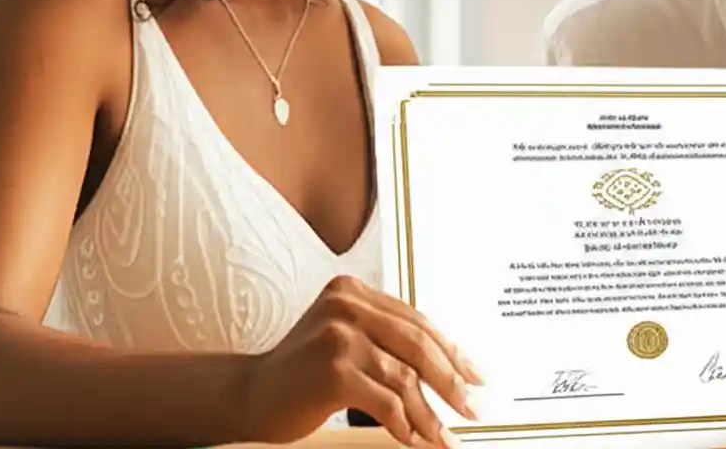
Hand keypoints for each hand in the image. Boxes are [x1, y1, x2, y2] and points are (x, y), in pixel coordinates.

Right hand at [240, 275, 483, 447]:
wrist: (248, 397)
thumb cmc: (302, 375)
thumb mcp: (346, 341)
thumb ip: (387, 341)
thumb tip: (452, 366)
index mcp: (354, 291)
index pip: (417, 321)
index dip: (452, 351)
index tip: (476, 376)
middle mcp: (347, 304)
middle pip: (418, 345)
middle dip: (451, 381)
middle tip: (473, 408)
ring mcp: (338, 335)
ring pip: (404, 378)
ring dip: (428, 414)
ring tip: (442, 437)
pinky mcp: (333, 370)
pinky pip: (386, 401)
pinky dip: (404, 424)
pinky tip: (412, 440)